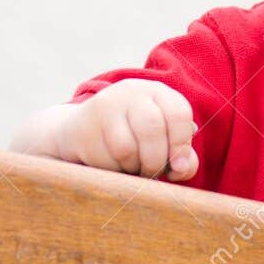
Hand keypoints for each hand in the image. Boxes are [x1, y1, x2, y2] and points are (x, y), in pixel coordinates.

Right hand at [51, 79, 199, 180]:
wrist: (80, 132)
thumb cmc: (131, 140)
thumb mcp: (161, 143)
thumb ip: (181, 156)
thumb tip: (183, 168)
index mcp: (158, 92)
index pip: (178, 113)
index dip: (181, 145)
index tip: (178, 168)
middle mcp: (133, 91)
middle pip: (153, 129)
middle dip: (156, 160)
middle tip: (152, 173)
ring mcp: (108, 103)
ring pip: (129, 147)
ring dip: (134, 167)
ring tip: (132, 166)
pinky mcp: (88, 121)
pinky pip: (108, 156)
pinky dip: (117, 168)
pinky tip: (114, 163)